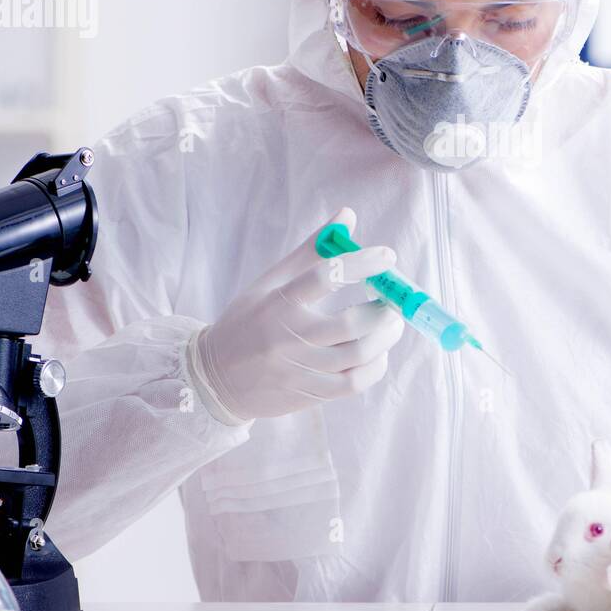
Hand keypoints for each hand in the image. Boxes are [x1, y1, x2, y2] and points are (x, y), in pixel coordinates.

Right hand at [191, 207, 404, 420]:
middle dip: (382, 310)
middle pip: (349, 325)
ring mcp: (298, 370)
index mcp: (277, 303)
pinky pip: (354, 383)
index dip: (360, 263)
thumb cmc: (249, 322)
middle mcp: (287, 338)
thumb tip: (347, 215)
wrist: (216, 380)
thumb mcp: (271, 282)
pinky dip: (376, 366)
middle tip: (393, 300)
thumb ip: (312, 251)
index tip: (387, 255)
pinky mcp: (308, 395)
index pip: (324, 277)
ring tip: (392, 323)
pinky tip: (378, 353)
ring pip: (357, 355)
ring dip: (385, 337)